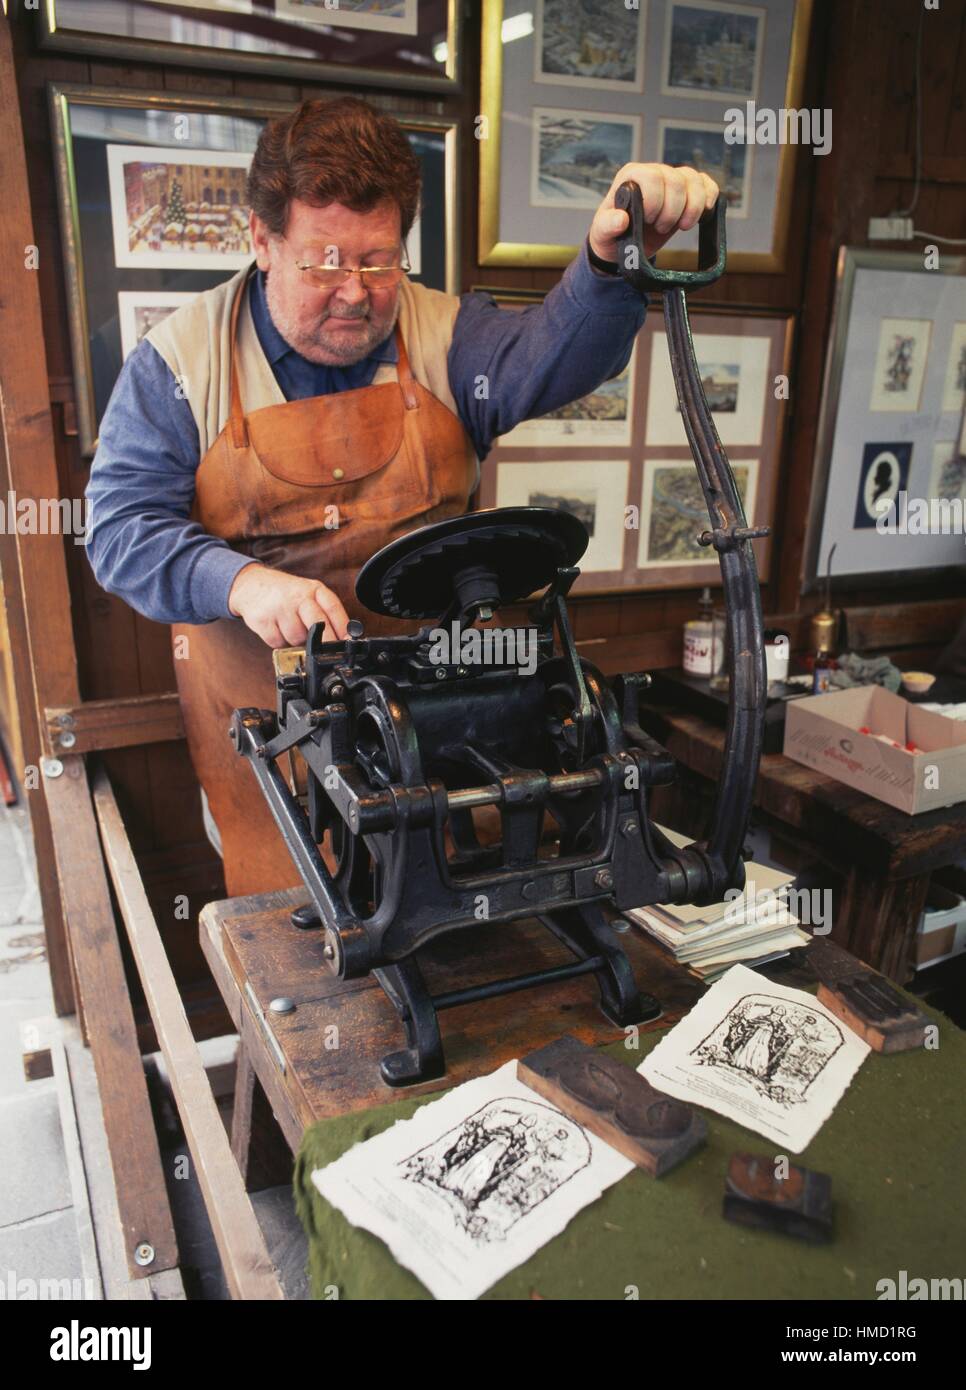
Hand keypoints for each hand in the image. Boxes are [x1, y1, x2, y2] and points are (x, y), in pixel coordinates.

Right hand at [228, 563, 349, 647]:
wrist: (251, 584)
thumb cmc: (286, 594)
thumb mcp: (309, 594)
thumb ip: (324, 613)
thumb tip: (342, 639)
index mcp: (314, 589)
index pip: (333, 608)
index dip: (343, 628)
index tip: (348, 643)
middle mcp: (297, 596)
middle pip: (317, 624)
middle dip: (326, 643)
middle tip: (328, 654)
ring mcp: (279, 608)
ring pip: (297, 638)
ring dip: (297, 641)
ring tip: (292, 629)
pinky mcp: (263, 620)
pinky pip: (278, 643)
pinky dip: (280, 642)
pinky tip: (277, 630)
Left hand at [589, 163, 718, 263]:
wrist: (626, 246)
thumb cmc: (612, 235)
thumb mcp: (602, 233)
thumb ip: (607, 225)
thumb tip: (621, 219)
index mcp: (631, 177)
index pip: (652, 176)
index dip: (655, 200)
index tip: (648, 220)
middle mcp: (653, 173)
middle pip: (676, 180)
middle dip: (673, 210)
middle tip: (661, 228)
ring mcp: (672, 180)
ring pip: (694, 180)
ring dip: (692, 208)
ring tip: (681, 226)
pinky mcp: (688, 191)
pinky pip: (706, 184)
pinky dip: (709, 198)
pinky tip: (704, 214)